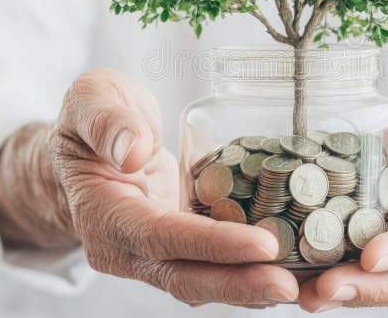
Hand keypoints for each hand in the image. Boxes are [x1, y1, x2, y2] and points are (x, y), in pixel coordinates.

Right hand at [0, 69, 297, 307]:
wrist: (84, 150)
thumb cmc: (88, 121)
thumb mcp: (90, 100)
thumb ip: (107, 121)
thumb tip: (134, 151)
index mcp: (104, 214)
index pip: (160, 236)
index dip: (211, 244)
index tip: (261, 244)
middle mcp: (128, 248)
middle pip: (185, 277)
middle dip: (239, 284)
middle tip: (290, 286)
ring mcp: (154, 255)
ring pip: (203, 281)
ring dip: (250, 287)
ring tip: (303, 287)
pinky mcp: (180, 249)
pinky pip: (215, 267)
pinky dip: (250, 271)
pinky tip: (292, 267)